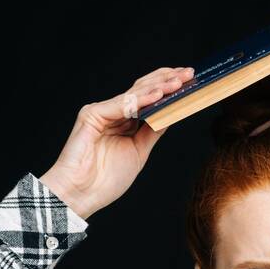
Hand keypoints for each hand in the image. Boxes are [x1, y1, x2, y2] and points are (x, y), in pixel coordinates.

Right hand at [38, 66, 193, 218]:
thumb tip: (171, 112)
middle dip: (166, 81)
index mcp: (123, 121)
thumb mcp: (138, 152)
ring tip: (178, 82)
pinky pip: (121, 105)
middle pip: (142, 90)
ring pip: (134, 94)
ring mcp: (101, 112)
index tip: (189, 81)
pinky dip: (140, 100)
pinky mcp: (92, 115)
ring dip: (157, 87)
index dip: (167, 88)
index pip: (147, 97)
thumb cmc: (105, 180)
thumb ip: (152, 131)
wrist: (81, 195)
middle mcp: (112, 112)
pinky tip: (158, 95)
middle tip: (189, 73)